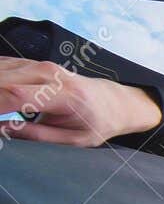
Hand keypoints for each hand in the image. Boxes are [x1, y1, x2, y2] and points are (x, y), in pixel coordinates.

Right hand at [0, 56, 160, 146]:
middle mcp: (51, 74)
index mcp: (65, 95)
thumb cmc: (97, 122)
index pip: (17, 95)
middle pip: (2, 80)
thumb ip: (36, 135)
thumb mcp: (73, 139)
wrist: (113, 101)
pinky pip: (2, 66)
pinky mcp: (32, 63)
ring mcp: (40, 65)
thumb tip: (1, 129)